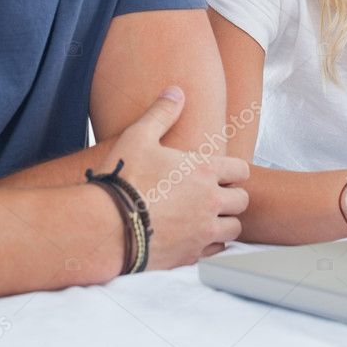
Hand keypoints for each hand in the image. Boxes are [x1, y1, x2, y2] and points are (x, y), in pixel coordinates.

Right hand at [98, 86, 249, 269]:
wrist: (104, 226)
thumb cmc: (121, 180)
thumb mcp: (138, 137)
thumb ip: (162, 112)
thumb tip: (176, 91)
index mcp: (204, 171)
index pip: (240, 170)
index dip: (232, 171)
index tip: (220, 173)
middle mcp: (210, 201)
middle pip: (242, 200)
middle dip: (231, 197)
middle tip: (213, 196)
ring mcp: (203, 231)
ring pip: (233, 228)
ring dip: (225, 222)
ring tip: (207, 218)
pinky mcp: (191, 255)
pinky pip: (216, 251)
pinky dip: (211, 245)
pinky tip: (195, 238)